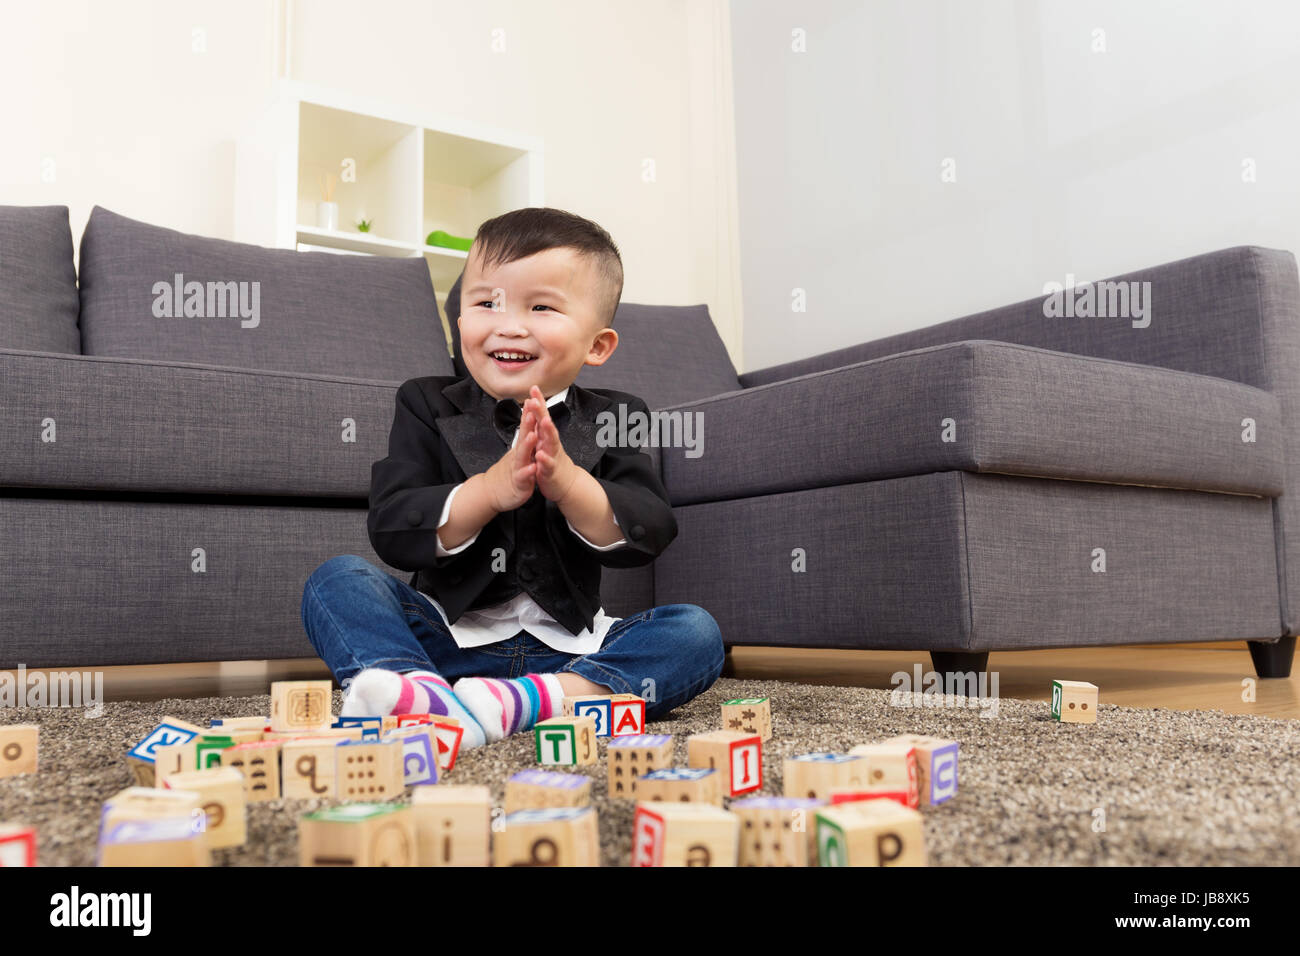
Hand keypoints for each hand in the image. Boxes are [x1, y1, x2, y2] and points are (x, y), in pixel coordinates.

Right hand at [480, 399, 538, 512]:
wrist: (493, 491)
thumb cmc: (508, 471)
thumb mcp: (516, 452)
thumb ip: (522, 437)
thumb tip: (527, 420)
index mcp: (520, 448)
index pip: (524, 428)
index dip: (528, 413)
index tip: (533, 398)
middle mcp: (518, 455)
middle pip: (523, 436)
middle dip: (528, 423)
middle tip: (532, 410)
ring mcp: (517, 467)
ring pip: (522, 455)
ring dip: (527, 444)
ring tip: (532, 435)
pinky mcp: (519, 482)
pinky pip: (523, 476)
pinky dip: (528, 471)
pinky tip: (532, 467)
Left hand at [525, 385, 580, 503]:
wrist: (565, 484)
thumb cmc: (553, 461)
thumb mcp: (545, 442)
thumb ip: (541, 426)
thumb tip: (537, 408)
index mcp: (546, 436)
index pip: (542, 416)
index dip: (539, 402)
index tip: (533, 388)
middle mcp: (551, 443)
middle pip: (546, 425)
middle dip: (541, 411)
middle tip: (535, 399)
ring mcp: (553, 455)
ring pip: (551, 441)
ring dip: (548, 431)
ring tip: (543, 421)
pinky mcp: (551, 470)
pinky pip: (548, 464)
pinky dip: (545, 459)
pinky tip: (540, 454)